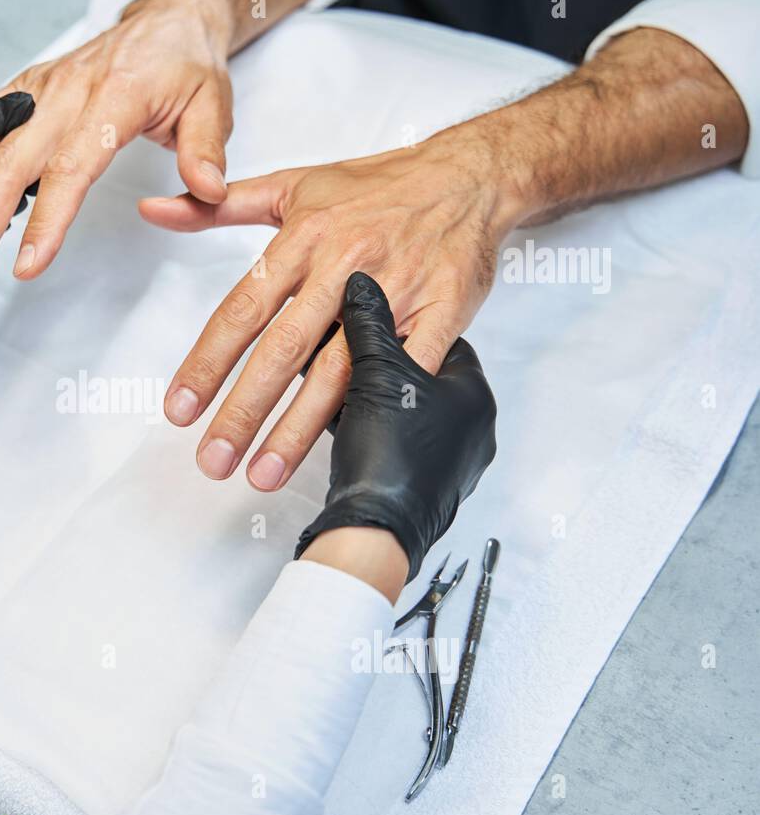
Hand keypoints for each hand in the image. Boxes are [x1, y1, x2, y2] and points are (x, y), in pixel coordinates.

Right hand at [0, 0, 236, 288]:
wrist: (164, 21)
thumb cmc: (183, 63)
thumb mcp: (214, 103)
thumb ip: (207, 152)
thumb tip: (207, 192)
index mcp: (113, 96)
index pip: (71, 167)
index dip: (46, 221)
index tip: (26, 265)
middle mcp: (63, 91)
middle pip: (10, 164)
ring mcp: (36, 90)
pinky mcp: (21, 93)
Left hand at [142, 132, 519, 490]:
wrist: (468, 176)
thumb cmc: (375, 186)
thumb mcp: (290, 186)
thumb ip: (216, 206)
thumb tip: (155, 209)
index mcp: (303, 240)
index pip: (241, 311)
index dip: (207, 363)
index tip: (179, 409)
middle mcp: (343, 267)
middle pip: (283, 350)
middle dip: (244, 411)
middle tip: (213, 459)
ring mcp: (396, 291)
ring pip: (340, 370)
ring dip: (299, 429)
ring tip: (264, 473)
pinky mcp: (443, 311)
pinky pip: (408, 369)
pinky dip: (382, 407)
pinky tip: (353, 448)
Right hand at [296, 273, 496, 583]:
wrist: (377, 531)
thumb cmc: (390, 453)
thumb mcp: (376, 371)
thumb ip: (368, 323)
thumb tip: (359, 283)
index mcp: (473, 396)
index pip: (444, 340)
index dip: (401, 328)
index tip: (370, 323)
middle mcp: (471, 431)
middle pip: (424, 381)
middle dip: (384, 371)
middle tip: (349, 360)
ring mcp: (450, 465)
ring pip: (409, 418)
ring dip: (375, 407)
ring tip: (340, 398)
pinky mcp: (424, 491)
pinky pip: (398, 450)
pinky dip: (373, 438)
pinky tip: (344, 433)